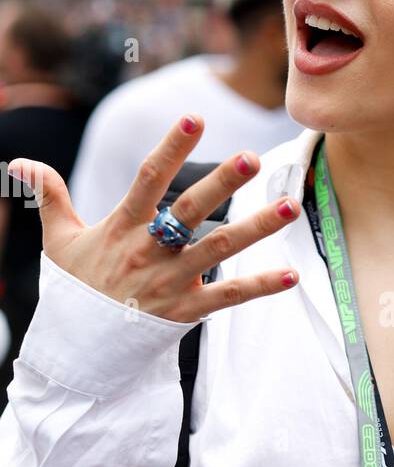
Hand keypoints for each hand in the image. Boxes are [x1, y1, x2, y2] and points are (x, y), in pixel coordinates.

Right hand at [7, 114, 300, 322]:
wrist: (80, 348)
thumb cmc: (75, 289)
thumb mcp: (59, 240)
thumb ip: (49, 196)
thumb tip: (20, 162)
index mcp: (123, 227)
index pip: (148, 179)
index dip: (171, 147)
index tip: (194, 117)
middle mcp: (150, 251)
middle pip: (189, 211)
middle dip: (221, 183)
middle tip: (251, 158)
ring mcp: (171, 281)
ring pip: (219, 249)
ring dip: (257, 228)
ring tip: (291, 206)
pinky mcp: (187, 309)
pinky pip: (229, 297)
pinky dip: (262, 287)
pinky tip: (293, 274)